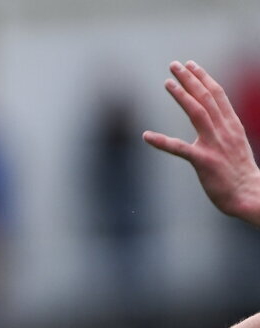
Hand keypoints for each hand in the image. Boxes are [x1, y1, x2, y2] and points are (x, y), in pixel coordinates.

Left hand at [143, 60, 259, 223]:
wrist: (249, 194)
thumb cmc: (239, 172)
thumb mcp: (235, 144)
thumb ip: (223, 130)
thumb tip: (215, 119)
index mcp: (231, 125)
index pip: (217, 94)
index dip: (202, 78)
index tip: (190, 65)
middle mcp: (224, 130)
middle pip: (206, 97)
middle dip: (190, 79)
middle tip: (174, 64)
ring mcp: (214, 144)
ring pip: (197, 113)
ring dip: (182, 96)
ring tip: (167, 83)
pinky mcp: (204, 161)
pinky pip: (179, 149)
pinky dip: (162, 141)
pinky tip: (146, 135)